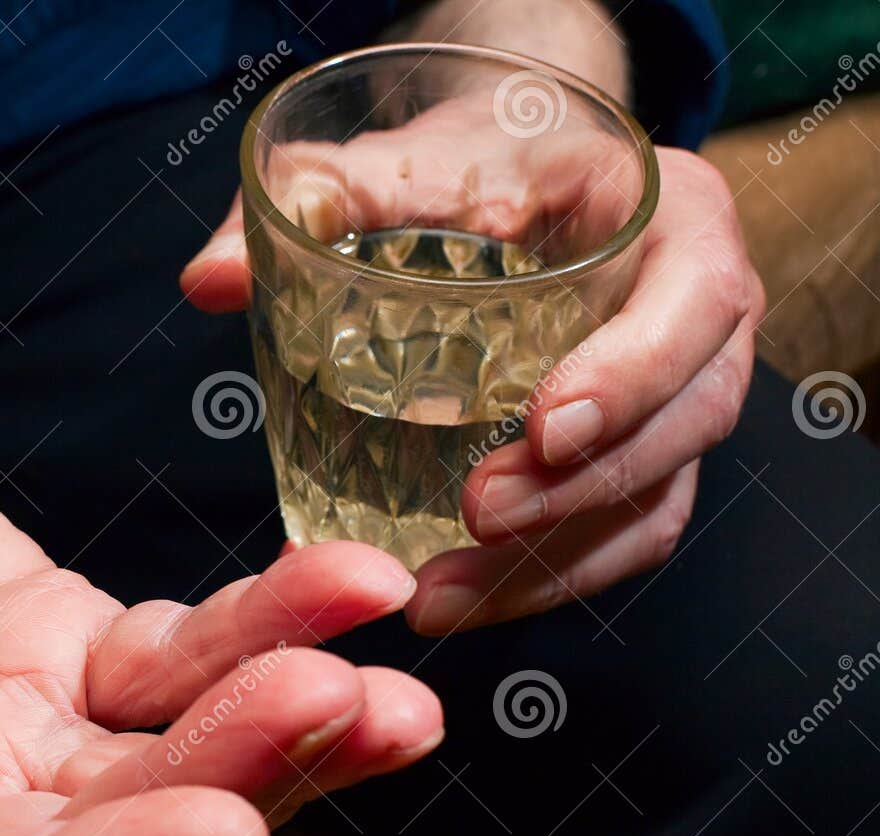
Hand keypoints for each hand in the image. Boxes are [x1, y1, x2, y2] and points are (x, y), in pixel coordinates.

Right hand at [0, 259, 423, 835]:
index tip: (213, 832)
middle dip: (229, 786)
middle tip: (348, 713)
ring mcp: (10, 736)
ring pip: (164, 757)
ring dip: (284, 724)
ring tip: (398, 677)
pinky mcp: (60, 650)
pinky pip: (176, 659)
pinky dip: (261, 631)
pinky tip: (349, 593)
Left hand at [182, 98, 763, 633]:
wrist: (515, 187)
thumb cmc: (470, 167)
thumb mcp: (409, 158)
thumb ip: (316, 197)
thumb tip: (207, 280)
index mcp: (676, 221)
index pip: (694, 303)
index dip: (632, 374)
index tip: (542, 426)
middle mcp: (702, 320)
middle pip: (687, 423)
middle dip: (581, 487)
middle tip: (476, 516)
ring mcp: (679, 402)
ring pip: (653, 504)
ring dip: (552, 562)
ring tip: (441, 595)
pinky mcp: (639, 465)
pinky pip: (618, 541)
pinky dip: (541, 582)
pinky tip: (454, 602)